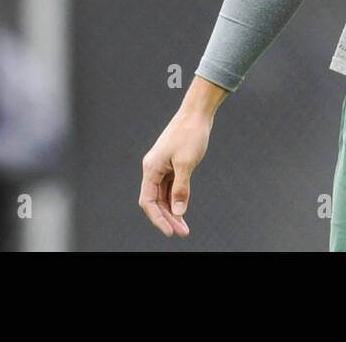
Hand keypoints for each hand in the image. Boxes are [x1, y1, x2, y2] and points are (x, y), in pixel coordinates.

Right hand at [139, 109, 212, 236]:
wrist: (197, 113)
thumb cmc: (190, 134)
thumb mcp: (187, 163)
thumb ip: (181, 188)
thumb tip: (178, 212)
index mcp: (151, 168)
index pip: (148, 201)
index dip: (158, 218)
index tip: (170, 232)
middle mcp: (154, 169)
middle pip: (156, 201)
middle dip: (167, 218)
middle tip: (182, 232)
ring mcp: (163, 166)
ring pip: (164, 195)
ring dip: (173, 211)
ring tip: (183, 227)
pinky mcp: (172, 164)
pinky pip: (171, 186)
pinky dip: (176, 198)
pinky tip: (183, 209)